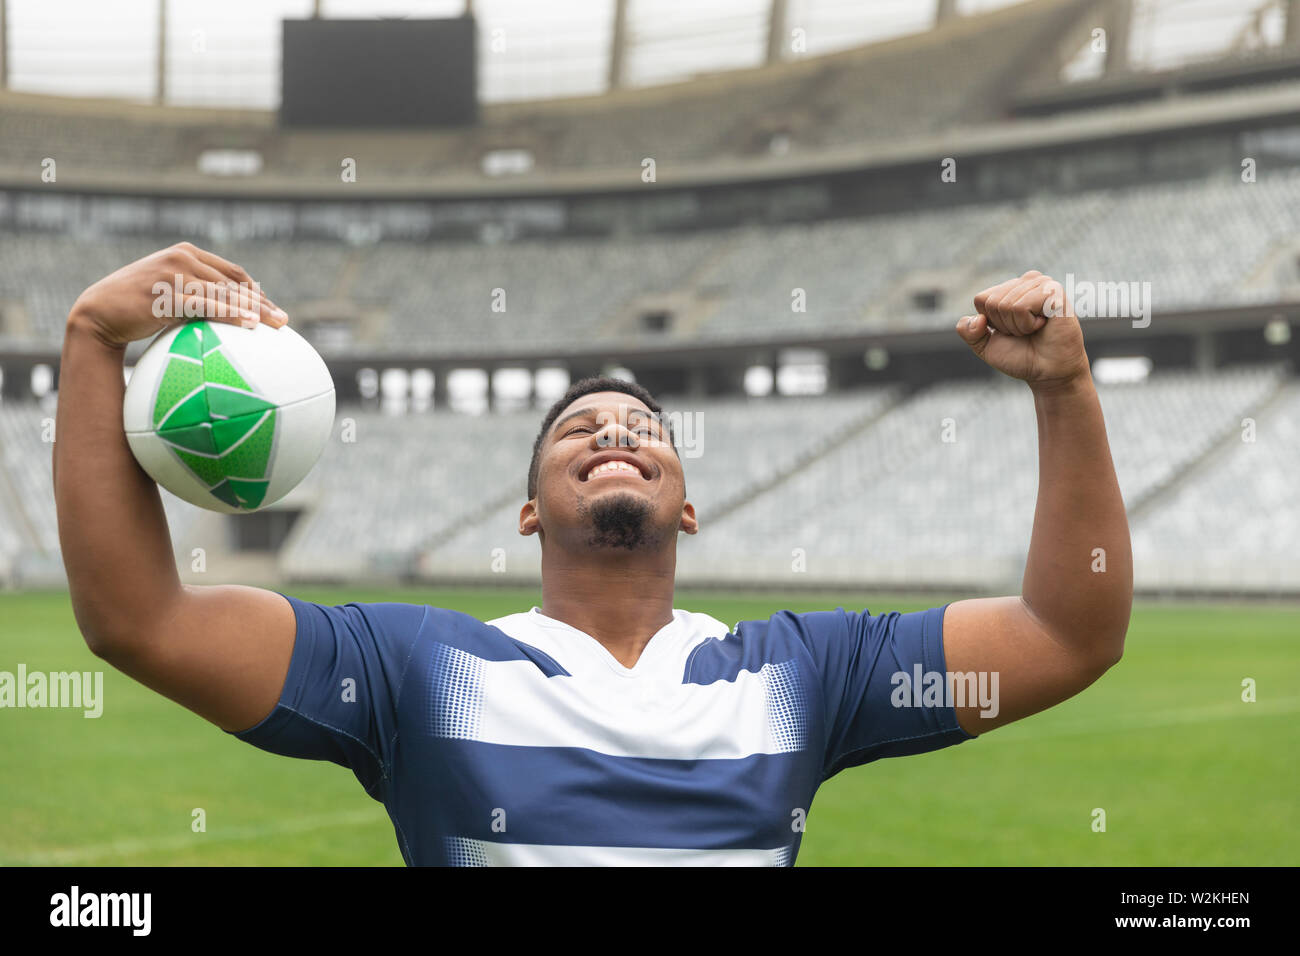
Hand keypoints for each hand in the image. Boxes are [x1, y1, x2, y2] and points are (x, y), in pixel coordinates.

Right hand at [67, 241, 286, 347]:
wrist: (99, 312)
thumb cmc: (138, 308)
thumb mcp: (171, 294)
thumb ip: (197, 295)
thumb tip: (231, 315)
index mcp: (187, 254)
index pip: (232, 273)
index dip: (257, 292)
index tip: (274, 311)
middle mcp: (182, 258)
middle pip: (234, 282)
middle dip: (262, 303)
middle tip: (283, 322)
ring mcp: (173, 273)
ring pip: (223, 292)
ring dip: (252, 309)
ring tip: (275, 325)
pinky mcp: (165, 292)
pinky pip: (206, 304)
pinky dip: (230, 313)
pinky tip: (249, 325)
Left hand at [956, 270, 1088, 389]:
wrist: (1049, 372)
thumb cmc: (1022, 357)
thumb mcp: (986, 346)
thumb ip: (969, 332)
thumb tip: (977, 319)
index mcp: (1011, 288)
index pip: (981, 299)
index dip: (991, 323)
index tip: (1011, 331)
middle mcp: (1027, 281)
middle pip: (992, 302)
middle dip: (1004, 325)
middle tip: (1026, 332)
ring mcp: (1041, 284)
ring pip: (1006, 304)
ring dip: (1017, 326)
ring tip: (1035, 329)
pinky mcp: (1053, 292)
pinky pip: (1021, 307)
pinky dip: (1027, 324)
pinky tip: (1043, 325)